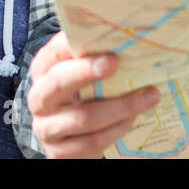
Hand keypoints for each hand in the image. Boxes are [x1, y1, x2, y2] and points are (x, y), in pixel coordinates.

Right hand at [26, 31, 160, 157]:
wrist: (72, 137)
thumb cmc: (85, 94)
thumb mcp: (86, 73)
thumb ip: (98, 55)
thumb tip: (129, 36)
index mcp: (44, 69)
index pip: (55, 51)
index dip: (75, 44)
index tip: (98, 38)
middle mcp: (39, 97)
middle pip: (58, 82)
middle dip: (87, 71)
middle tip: (115, 63)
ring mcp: (46, 127)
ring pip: (83, 117)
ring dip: (120, 107)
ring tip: (149, 96)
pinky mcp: (59, 152)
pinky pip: (92, 141)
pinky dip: (117, 129)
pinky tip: (133, 119)